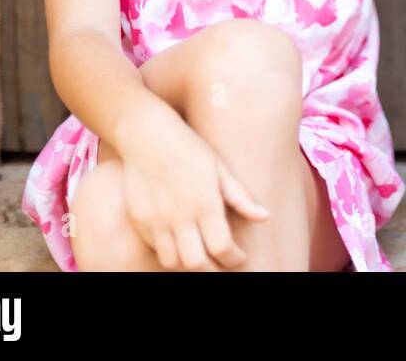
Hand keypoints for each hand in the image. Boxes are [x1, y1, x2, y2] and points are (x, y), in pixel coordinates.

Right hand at [116, 109, 270, 270]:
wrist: (147, 135)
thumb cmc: (189, 148)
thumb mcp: (220, 169)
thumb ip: (241, 197)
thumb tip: (266, 217)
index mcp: (204, 203)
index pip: (222, 248)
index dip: (235, 259)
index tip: (240, 257)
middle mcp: (179, 216)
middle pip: (197, 264)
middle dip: (214, 270)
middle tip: (223, 263)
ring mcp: (156, 220)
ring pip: (173, 262)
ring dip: (190, 264)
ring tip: (202, 255)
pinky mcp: (139, 220)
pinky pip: (156, 248)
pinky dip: (170, 252)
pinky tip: (182, 242)